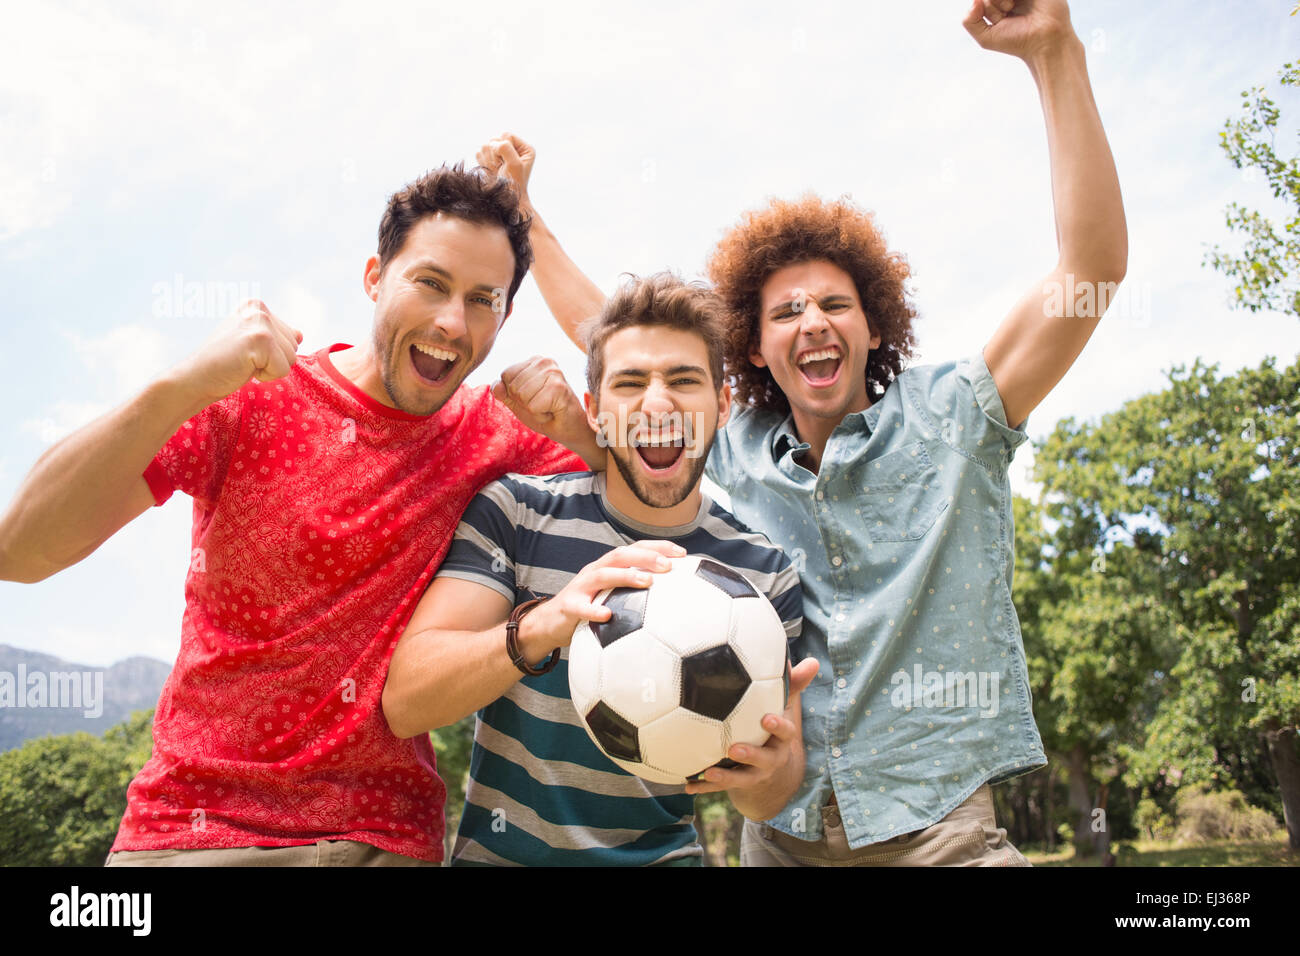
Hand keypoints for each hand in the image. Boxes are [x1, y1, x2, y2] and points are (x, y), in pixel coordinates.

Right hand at [173, 299, 302, 405]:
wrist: (195, 378)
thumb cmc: (224, 363)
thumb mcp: (253, 344)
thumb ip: (277, 337)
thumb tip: (300, 335)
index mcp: (256, 306)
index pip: (292, 337)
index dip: (271, 354)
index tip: (245, 352)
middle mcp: (258, 308)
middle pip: (294, 347)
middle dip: (272, 361)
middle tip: (243, 359)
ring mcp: (259, 322)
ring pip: (291, 359)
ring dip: (269, 369)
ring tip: (243, 362)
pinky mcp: (260, 339)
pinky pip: (283, 370)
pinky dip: (265, 376)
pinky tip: (243, 368)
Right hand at [476, 132, 535, 202]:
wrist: (504, 201)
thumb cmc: (513, 184)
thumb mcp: (514, 164)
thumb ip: (506, 148)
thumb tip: (492, 143)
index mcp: (524, 148)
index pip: (506, 135)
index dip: (502, 147)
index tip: (506, 162)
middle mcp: (513, 149)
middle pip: (495, 139)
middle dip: (494, 154)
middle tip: (501, 168)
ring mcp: (500, 154)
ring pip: (486, 145)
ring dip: (489, 160)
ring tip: (497, 171)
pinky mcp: (490, 159)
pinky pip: (479, 153)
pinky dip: (483, 162)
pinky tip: (491, 171)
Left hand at [492, 355, 582, 435]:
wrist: (572, 430)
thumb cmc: (548, 414)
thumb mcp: (520, 403)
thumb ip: (505, 394)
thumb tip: (496, 385)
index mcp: (535, 361)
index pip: (506, 374)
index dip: (515, 394)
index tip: (534, 399)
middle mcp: (545, 362)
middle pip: (513, 386)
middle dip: (524, 403)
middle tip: (543, 405)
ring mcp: (553, 373)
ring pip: (522, 396)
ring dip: (533, 410)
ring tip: (548, 408)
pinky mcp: (559, 388)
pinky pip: (533, 406)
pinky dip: (541, 415)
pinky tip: (553, 412)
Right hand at [518, 541, 685, 654]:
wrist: (549, 624)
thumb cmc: (589, 610)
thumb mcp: (613, 598)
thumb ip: (635, 594)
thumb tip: (673, 601)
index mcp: (608, 567)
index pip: (635, 549)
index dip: (658, 547)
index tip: (683, 554)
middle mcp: (595, 571)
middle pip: (621, 555)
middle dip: (646, 557)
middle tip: (669, 566)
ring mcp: (580, 587)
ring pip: (603, 575)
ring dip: (626, 576)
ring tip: (647, 582)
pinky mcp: (568, 607)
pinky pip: (580, 607)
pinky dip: (593, 610)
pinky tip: (608, 615)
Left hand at [685, 657, 819, 799]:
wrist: (773, 771)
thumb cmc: (773, 729)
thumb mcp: (784, 708)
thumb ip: (794, 685)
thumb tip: (813, 661)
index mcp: (781, 739)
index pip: (786, 732)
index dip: (778, 726)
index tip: (766, 718)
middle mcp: (771, 759)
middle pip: (765, 760)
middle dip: (751, 755)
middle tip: (734, 748)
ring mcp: (754, 774)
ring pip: (743, 778)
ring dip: (726, 776)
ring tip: (708, 771)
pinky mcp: (737, 784)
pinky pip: (721, 788)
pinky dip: (704, 787)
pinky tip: (687, 786)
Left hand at [962, 0, 1076, 61]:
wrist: (1045, 40)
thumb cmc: (1017, 42)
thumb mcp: (985, 38)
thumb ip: (969, 21)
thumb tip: (974, 0)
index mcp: (999, 8)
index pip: (982, 0)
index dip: (986, 8)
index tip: (997, 18)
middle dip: (993, 2)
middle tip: (1006, 11)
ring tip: (1010, 7)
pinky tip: (1016, 2)